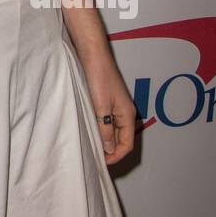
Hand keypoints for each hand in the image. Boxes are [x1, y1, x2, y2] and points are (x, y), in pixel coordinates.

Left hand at [80, 50, 137, 166]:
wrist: (92, 53)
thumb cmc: (98, 77)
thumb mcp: (100, 107)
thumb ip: (105, 129)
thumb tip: (109, 149)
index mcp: (127, 115)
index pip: (126, 144)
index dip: (116, 156)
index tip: (101, 163)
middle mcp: (124, 112)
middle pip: (120, 138)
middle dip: (110, 150)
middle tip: (94, 157)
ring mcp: (116, 105)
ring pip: (112, 130)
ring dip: (104, 139)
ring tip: (90, 146)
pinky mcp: (106, 99)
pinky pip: (106, 120)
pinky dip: (99, 128)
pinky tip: (88, 129)